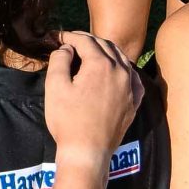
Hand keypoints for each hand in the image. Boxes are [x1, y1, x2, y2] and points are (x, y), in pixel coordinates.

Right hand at [41, 31, 141, 158]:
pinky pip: (133, 77)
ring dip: (106, 51)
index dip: (69, 36)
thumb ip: (60, 60)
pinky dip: (123, 68)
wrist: (88, 152)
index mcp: (100, 65)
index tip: (58, 37)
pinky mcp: (133, 102)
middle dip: (88, 40)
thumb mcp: (55, 87)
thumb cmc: (68, 121)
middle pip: (105, 45)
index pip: (85, 41)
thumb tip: (66, 48)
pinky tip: (117, 70)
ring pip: (121, 59)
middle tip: (72, 41)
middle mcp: (120, 71)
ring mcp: (130, 87)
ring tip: (91, 52)